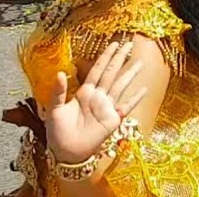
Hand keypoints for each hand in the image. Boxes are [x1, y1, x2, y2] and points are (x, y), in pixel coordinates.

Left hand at [43, 42, 148, 164]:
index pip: (97, 70)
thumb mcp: (54, 110)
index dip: (105, 57)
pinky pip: (126, 107)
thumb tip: (60, 72)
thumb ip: (58, 92)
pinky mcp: (113, 120)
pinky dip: (135, 99)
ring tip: (140, 62)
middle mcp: (98, 97)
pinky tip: (143, 90)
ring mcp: (107, 108)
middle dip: (120, 59)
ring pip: (120, 86)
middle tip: (129, 44)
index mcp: (84, 92)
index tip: (113, 44)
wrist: (66, 153)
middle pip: (111, 74)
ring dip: (130, 74)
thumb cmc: (58, 132)